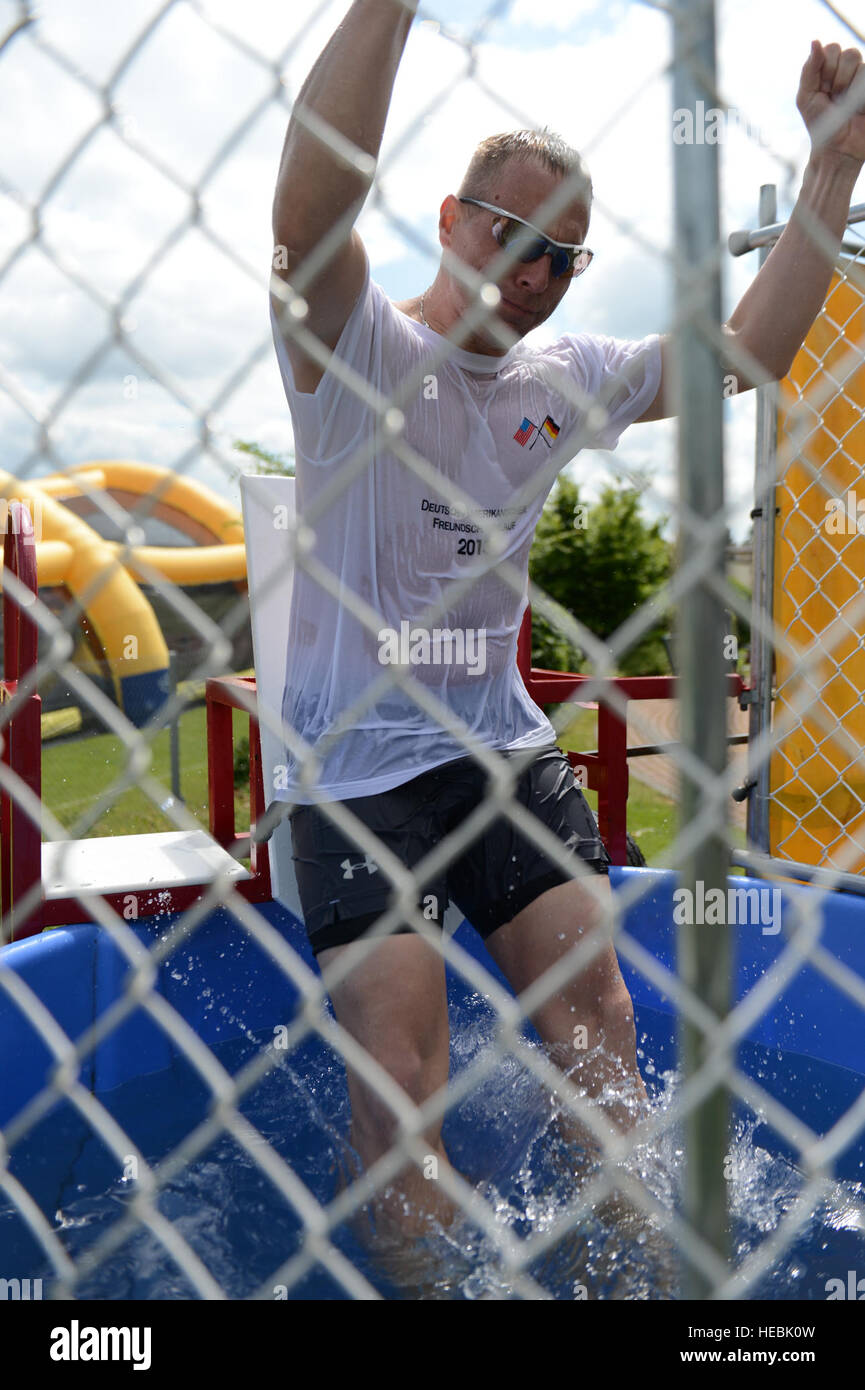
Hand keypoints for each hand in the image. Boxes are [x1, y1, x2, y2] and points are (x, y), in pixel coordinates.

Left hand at [797, 40, 864, 166]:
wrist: (837, 149)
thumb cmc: (820, 125)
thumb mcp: (806, 98)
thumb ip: (809, 69)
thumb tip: (815, 41)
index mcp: (830, 69)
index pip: (833, 49)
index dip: (827, 67)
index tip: (822, 88)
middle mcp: (849, 70)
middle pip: (850, 54)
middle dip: (839, 79)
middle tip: (835, 98)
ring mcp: (863, 80)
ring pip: (863, 66)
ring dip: (851, 88)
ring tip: (847, 106)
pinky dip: (860, 92)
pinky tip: (858, 108)